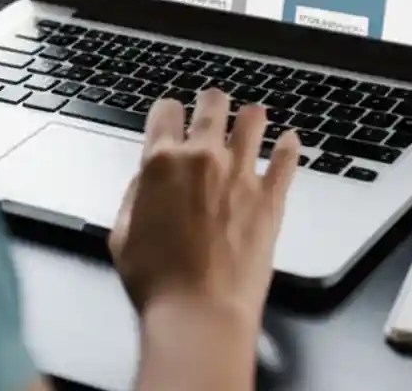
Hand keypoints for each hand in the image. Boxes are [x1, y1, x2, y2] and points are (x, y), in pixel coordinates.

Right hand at [109, 89, 299, 323]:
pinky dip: (289, 146)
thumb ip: (134, 197)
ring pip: (253, 120)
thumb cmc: (157, 281)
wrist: (199, 311)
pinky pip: (287, 159)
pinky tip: (290, 140)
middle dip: (211, 101)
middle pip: (213, 104)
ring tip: (251, 118)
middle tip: (212, 106)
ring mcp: (241, 175)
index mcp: (161, 163)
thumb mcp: (121, 234)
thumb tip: (146, 181)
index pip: (165, 111)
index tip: (171, 115)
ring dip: (250, 117)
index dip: (167, 111)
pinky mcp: (270, 199)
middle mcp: (203, 158)